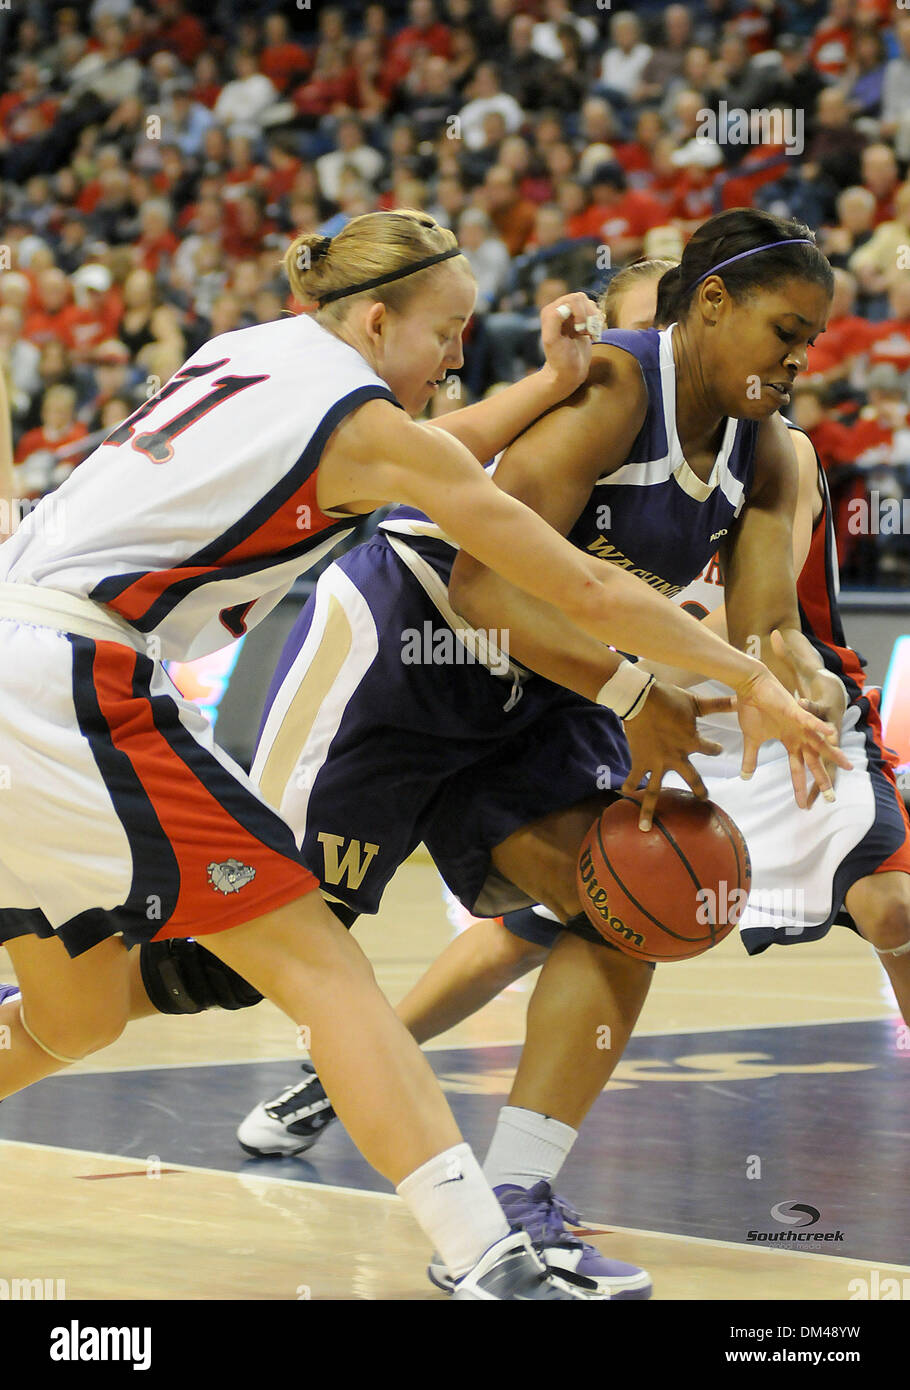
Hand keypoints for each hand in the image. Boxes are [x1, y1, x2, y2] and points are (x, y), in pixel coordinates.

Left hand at [538, 293, 603, 396]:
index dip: (580, 312)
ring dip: (594, 320)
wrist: (569, 372)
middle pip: (582, 299)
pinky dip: (598, 324)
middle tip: (587, 332)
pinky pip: (595, 313)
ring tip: (589, 335)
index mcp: (551, 312)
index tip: (579, 330)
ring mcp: (572, 316)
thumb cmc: (560, 359)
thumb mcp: (552, 341)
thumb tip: (564, 307)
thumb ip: (554, 320)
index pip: (573, 299)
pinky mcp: (583, 322)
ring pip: (590, 304)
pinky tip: (592, 336)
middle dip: (589, 315)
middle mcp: (560, 310)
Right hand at [621, 680, 734, 830]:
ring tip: (646, 827)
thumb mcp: (695, 702)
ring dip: (649, 809)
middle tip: (704, 798)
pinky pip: (634, 776)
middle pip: (692, 779)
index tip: (717, 749)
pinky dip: (628, 785)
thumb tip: (739, 699)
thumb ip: (717, 705)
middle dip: (699, 790)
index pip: (711, 750)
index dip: (715, 749)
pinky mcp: (640, 760)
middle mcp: (677, 758)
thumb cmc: (669, 700)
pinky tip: (625, 794)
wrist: (640, 700)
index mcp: (692, 742)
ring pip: (654, 791)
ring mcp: (657, 763)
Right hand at [734, 661, 850, 808]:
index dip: (801, 786)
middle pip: (814, 761)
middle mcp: (799, 735)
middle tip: (831, 799)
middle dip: (822, 779)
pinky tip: (831, 734)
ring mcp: (800, 724)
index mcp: (790, 742)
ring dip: (833, 754)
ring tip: (847, 766)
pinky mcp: (796, 711)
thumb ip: (751, 758)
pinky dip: (820, 727)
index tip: (803, 805)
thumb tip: (745, 776)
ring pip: (820, 742)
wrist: (750, 687)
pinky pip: (811, 720)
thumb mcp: (752, 740)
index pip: (798, 769)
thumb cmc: (752, 710)